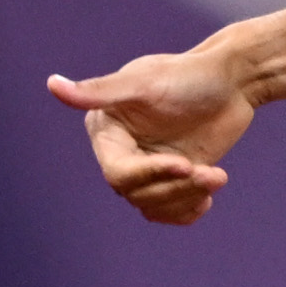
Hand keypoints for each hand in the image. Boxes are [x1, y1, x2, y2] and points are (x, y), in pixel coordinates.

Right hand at [49, 44, 259, 226]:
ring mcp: (148, 166)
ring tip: (218, 176)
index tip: (185, 165)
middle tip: (213, 173)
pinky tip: (208, 196)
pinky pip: (170, 212)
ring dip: (187, 198)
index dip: (149, 174)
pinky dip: (188, 210)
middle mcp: (122, 151)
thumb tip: (52, 84)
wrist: (233, 81)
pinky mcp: (172, 177)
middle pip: (136, 194)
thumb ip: (100, 90)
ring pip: (154, 206)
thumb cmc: (189, 75)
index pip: (118, 172)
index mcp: (107, 130)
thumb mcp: (145, 83)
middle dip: (175, 188)